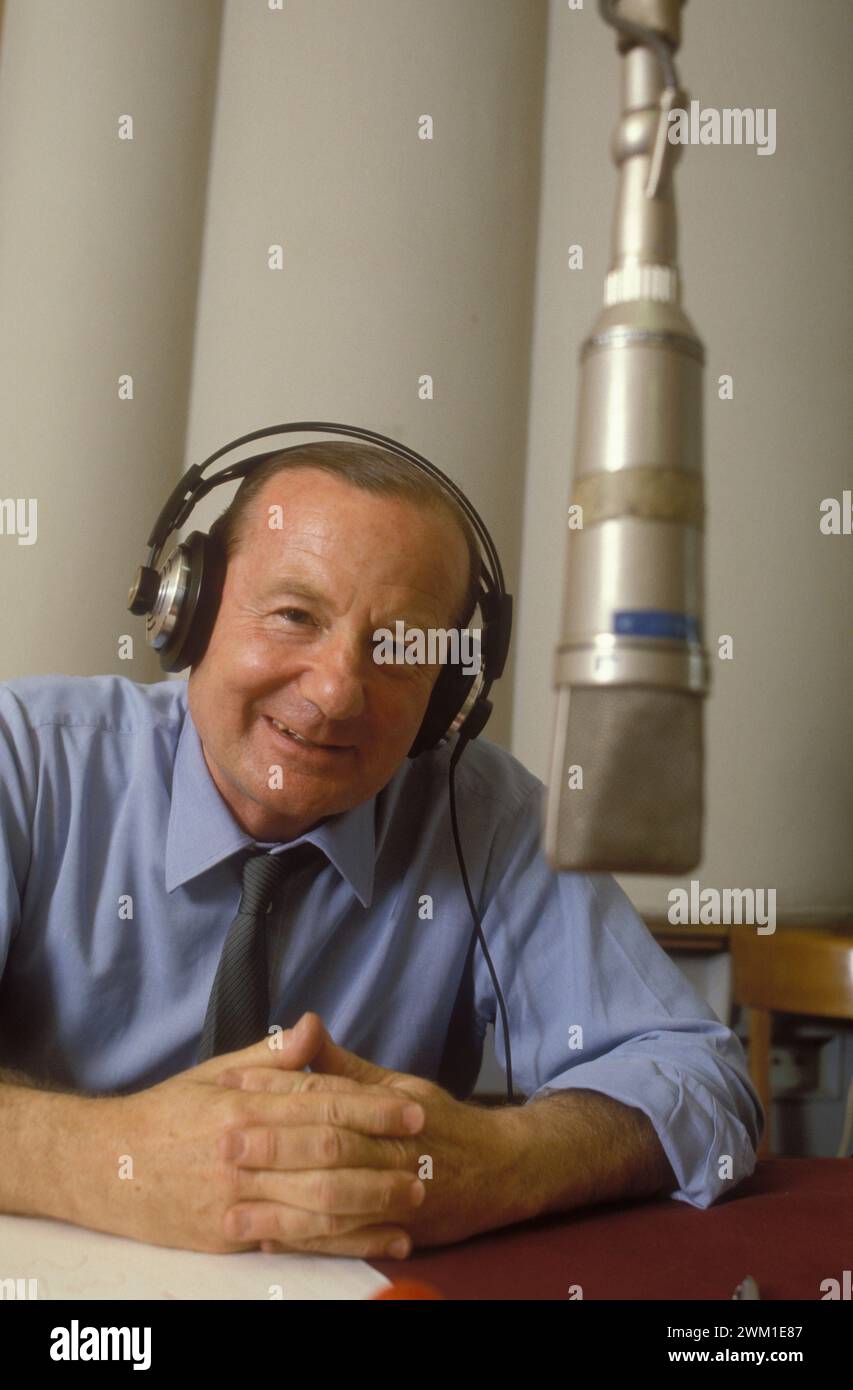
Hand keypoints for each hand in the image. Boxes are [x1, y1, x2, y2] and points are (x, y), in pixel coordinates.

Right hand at [83, 1017, 427, 1257]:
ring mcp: (236, 1198)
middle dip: (382, 1154)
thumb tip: (314, 1026)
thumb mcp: (214, 1075)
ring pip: (317, 1202)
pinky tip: (376, 1239)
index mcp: (243, 1108)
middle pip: (327, 1154)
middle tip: (425, 1154)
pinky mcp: (230, 1236)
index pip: (321, 1105)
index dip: (370, 1108)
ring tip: (413, 1198)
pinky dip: (341, 1241)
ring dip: (372, 1202)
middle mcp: (242, 1153)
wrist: (105, 1166)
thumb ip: (271, 1059)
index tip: (409, 1108)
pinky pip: (296, 1240)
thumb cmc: (164, 1115)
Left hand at [216, 1013, 526, 1252]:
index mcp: (388, 1108)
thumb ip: (344, 1067)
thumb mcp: (396, 1084)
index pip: (327, 1095)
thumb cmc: (440, 1123)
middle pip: (327, 1147)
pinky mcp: (398, 1232)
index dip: (278, 1090)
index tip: (233, 1085)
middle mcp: (393, 1148)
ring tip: (231, 1208)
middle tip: (223, 1143)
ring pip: (333, 1201)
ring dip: (280, 1206)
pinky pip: (345, 1240)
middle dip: (273, 1147)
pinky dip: (305, 1242)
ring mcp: (396, 1194)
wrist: (501, 1170)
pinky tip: (267, 1240)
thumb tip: (304, 1027)